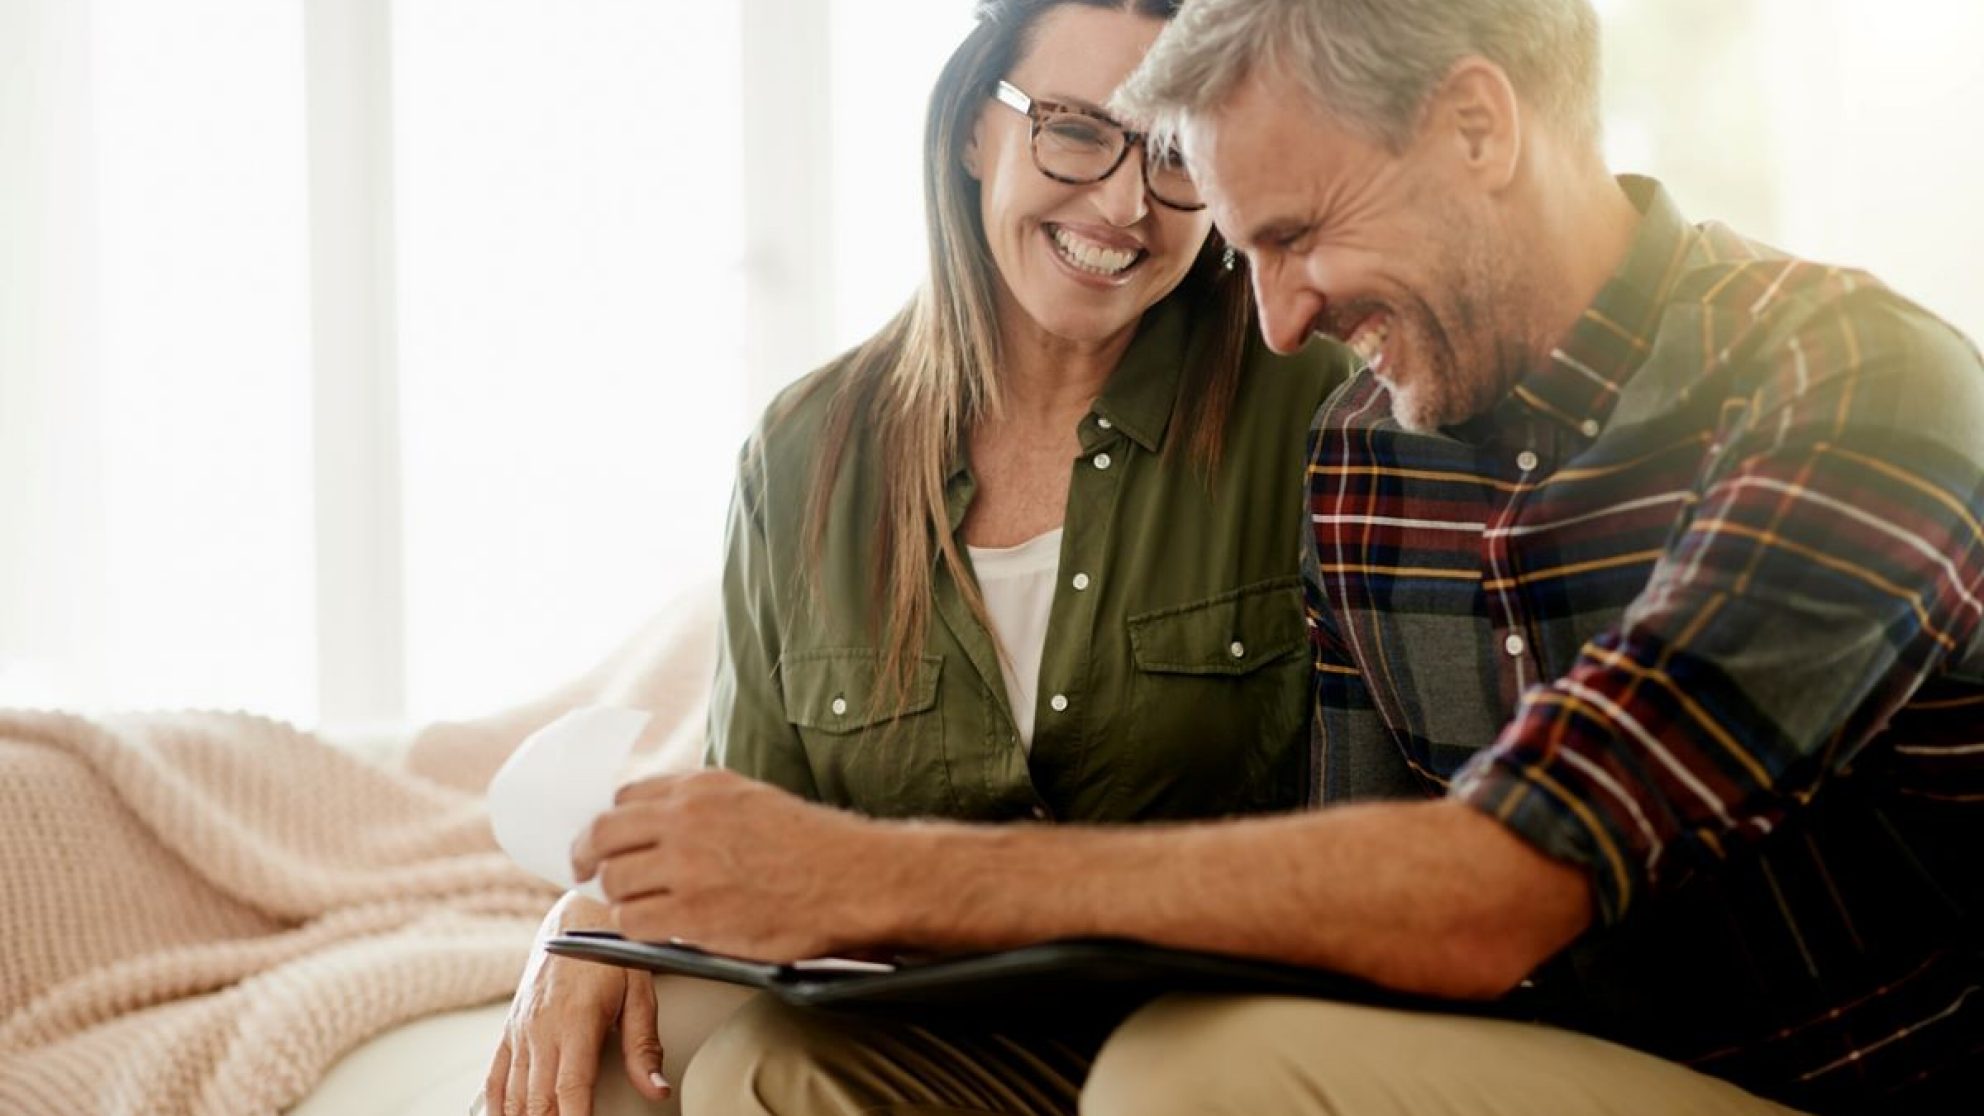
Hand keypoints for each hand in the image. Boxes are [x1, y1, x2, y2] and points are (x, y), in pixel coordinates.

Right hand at [481, 892, 669, 1115]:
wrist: (576, 915)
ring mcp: (521, 1030)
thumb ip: (644, 1046)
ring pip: (515, 1094)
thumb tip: (656, 1089)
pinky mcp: (510, 1028)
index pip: (571, 1088)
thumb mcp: (640, 992)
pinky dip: (497, 1105)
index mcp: (576, 1020)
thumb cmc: (611, 952)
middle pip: (539, 1100)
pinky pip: (495, 1076)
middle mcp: (542, 1028)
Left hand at [570, 769, 885, 960]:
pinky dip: (636, 927)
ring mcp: (686, 867)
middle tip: (583, 870)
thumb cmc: (813, 845)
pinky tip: (654, 928)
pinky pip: (633, 921)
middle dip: (585, 855)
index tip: (604, 838)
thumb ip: (703, 806)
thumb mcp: (752, 799)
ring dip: (617, 896)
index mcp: (701, 788)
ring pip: (613, 880)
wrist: (852, 878)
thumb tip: (657, 823)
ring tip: (632, 905)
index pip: (625, 796)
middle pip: (603, 834)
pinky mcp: (692, 913)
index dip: (609, 821)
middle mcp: (685, 820)